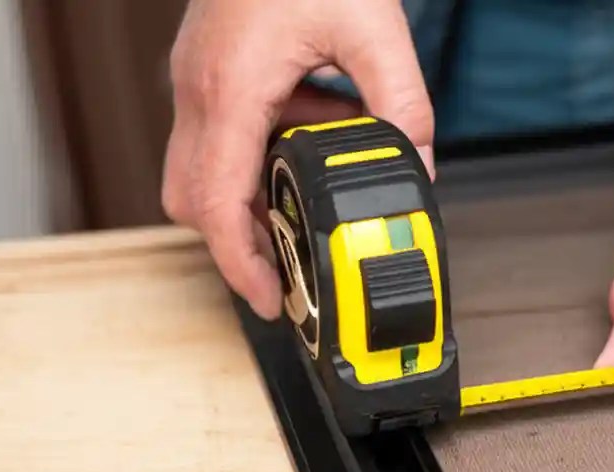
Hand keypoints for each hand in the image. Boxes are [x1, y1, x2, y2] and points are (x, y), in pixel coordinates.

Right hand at [161, 0, 433, 318]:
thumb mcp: (374, 29)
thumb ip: (404, 106)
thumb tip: (420, 170)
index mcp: (231, 89)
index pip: (216, 203)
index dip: (239, 264)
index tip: (269, 301)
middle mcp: (200, 91)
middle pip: (194, 199)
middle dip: (241, 239)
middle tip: (293, 262)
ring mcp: (198, 82)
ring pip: (206, 170)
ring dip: (263, 187)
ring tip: (324, 171)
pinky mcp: (210, 72)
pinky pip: (226, 134)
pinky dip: (269, 148)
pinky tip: (318, 124)